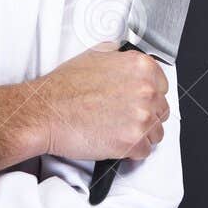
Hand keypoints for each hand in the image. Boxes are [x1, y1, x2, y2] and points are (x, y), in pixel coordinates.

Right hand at [29, 40, 170, 161]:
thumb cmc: (63, 88)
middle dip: (144, 116)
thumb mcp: (93, 55)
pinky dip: (129, 151)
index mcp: (140, 67)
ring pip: (156, 133)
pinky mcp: (133, 142)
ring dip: (139, 134)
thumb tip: (127, 59)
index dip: (147, 96)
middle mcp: (146, 90)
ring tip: (114, 128)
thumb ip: (119, 57)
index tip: (135, 101)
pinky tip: (110, 139)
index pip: (163, 86)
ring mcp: (142, 117)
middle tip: (120, 116)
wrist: (45, 113)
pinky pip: (143, 152)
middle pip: (162, 111)